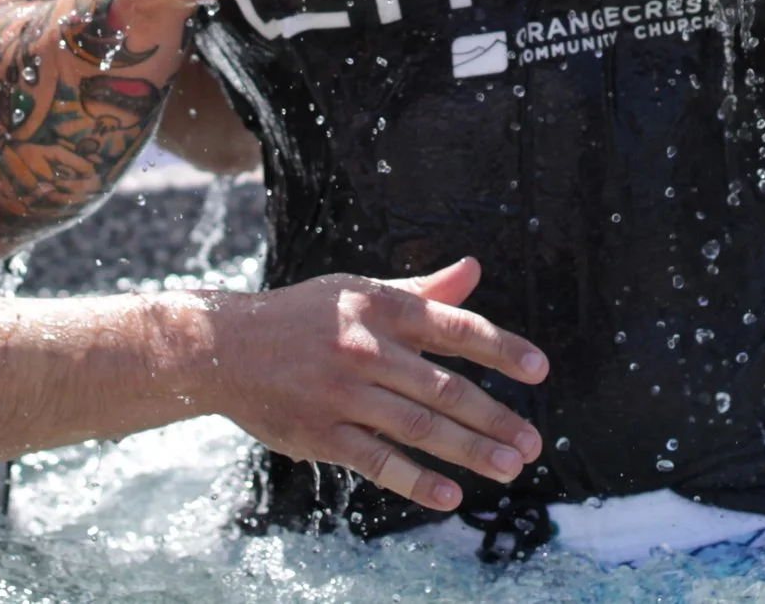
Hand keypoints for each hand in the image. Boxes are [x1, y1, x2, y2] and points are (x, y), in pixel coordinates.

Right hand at [200, 257, 549, 513]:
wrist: (225, 348)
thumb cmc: (303, 317)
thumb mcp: (359, 292)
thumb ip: (421, 290)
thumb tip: (475, 269)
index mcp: (381, 308)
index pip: (456, 328)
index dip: (501, 348)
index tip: (540, 370)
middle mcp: (367, 349)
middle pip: (446, 388)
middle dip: (496, 418)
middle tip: (533, 442)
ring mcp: (343, 394)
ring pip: (420, 427)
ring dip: (471, 451)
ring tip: (510, 467)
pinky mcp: (321, 433)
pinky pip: (377, 461)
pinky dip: (416, 481)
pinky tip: (450, 496)